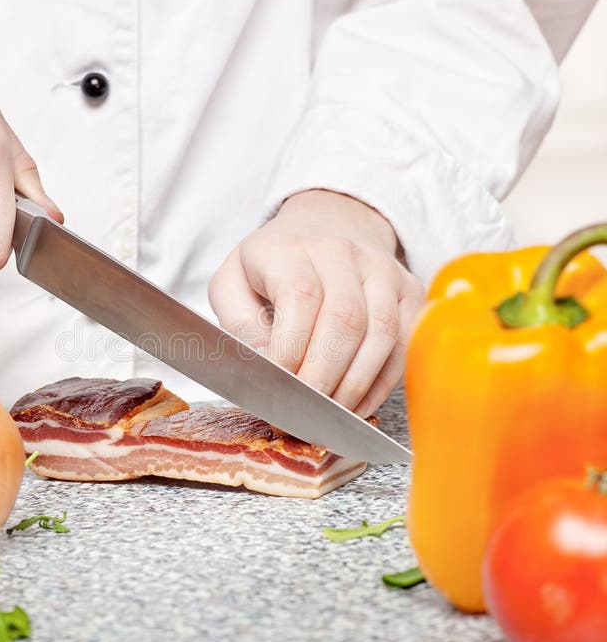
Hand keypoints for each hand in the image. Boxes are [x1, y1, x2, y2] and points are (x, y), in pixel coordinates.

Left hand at [209, 190, 424, 416]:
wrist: (324, 226)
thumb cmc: (271, 267)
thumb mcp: (232, 285)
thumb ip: (239, 325)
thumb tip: (267, 367)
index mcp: (289, 248)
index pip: (300, 296)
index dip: (291, 347)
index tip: (277, 384)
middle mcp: (341, 251)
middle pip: (345, 320)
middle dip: (324, 376)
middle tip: (305, 410)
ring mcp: (381, 269)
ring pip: (382, 332)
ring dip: (356, 383)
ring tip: (331, 414)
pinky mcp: (409, 289)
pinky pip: (405, 341)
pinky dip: (382, 382)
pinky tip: (358, 403)